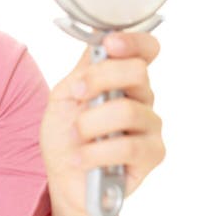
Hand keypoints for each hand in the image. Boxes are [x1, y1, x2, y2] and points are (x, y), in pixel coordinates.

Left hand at [40, 31, 165, 215]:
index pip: (146, 50)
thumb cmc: (66, 133)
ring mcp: (150, 126)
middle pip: (137, 72)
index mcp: (123, 78)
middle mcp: (142, 98)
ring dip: (91, 123)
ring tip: (76, 135)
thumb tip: (99, 39)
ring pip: (128, 110)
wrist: (63, 175)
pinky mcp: (152, 155)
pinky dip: (95, 152)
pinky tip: (80, 158)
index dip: (134, 41)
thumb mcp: (65, 95)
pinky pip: (128, 147)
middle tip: (77, 95)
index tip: (110, 43)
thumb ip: (85, 69)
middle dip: (98, 80)